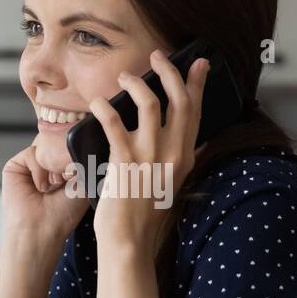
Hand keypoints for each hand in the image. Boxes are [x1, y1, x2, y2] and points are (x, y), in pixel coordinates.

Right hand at [1, 135, 89, 250]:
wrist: (41, 229)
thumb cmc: (63, 214)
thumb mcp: (83, 183)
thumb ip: (83, 160)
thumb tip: (82, 142)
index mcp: (62, 168)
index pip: (69, 144)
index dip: (76, 149)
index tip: (82, 164)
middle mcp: (46, 165)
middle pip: (56, 142)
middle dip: (65, 157)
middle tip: (69, 176)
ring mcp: (30, 165)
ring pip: (45, 146)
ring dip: (53, 166)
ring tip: (55, 186)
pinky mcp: (15, 166)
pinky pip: (31, 153)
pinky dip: (39, 170)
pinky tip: (40, 187)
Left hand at [89, 48, 209, 255]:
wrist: (128, 241)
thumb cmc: (144, 214)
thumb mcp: (172, 184)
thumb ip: (182, 160)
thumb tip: (199, 141)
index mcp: (185, 158)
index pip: (196, 111)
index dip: (197, 83)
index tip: (198, 62)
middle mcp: (173, 154)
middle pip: (180, 100)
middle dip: (169, 71)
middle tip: (157, 57)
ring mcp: (150, 157)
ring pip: (150, 103)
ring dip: (137, 83)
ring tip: (124, 77)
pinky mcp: (125, 162)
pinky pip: (114, 123)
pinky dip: (104, 108)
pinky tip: (97, 103)